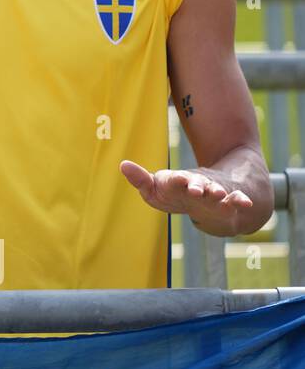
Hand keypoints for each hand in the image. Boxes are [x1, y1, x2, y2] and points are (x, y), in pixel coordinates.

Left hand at [120, 160, 254, 216]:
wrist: (205, 195)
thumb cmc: (174, 191)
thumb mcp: (155, 188)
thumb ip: (140, 180)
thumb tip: (123, 164)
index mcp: (178, 181)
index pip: (175, 179)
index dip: (175, 179)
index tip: (176, 178)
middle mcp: (198, 184)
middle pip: (198, 184)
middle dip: (197, 186)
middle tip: (196, 190)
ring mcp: (215, 192)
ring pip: (218, 191)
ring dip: (218, 193)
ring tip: (219, 196)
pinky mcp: (229, 201)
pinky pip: (237, 200)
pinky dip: (241, 201)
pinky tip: (246, 203)